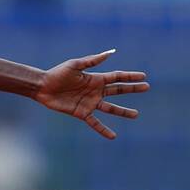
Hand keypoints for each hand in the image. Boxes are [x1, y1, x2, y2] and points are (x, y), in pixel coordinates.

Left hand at [34, 49, 148, 138]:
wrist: (43, 87)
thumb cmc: (57, 74)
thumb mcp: (75, 65)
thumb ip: (92, 60)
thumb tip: (111, 52)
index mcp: (95, 78)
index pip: (117, 77)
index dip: (130, 77)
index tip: (144, 76)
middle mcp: (95, 91)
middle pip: (118, 90)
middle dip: (132, 89)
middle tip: (147, 88)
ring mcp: (89, 102)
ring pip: (110, 108)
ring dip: (123, 112)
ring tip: (136, 115)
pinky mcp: (81, 113)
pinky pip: (95, 122)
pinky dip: (103, 129)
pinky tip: (113, 136)